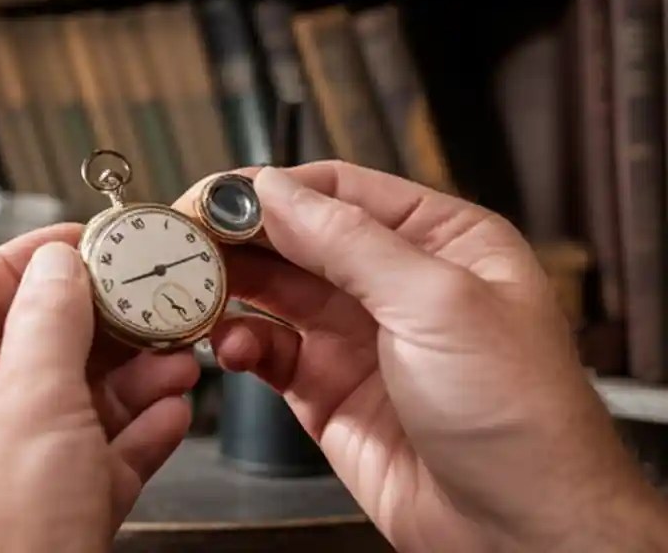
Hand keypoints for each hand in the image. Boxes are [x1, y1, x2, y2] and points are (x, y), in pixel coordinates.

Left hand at [0, 224, 199, 552]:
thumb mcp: (30, 395)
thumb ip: (49, 316)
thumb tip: (57, 262)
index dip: (22, 263)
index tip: (76, 244)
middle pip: (27, 350)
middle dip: (97, 326)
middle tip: (145, 301)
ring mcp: (0, 478)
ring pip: (68, 406)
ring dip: (128, 380)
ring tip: (176, 358)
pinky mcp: (45, 519)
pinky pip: (92, 460)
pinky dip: (133, 435)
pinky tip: (171, 415)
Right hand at [175, 161, 667, 552]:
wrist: (522, 532)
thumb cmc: (520, 418)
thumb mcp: (437, 303)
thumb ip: (348, 241)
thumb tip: (276, 190)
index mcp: (441, 241)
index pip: (340, 190)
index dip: (273, 189)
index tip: (215, 195)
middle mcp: (395, 284)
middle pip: (296, 238)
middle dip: (239, 236)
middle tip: (184, 238)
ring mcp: (358, 338)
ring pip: (273, 293)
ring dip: (230, 289)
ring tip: (194, 290)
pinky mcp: (328, 391)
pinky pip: (268, 352)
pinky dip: (242, 346)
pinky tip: (233, 347)